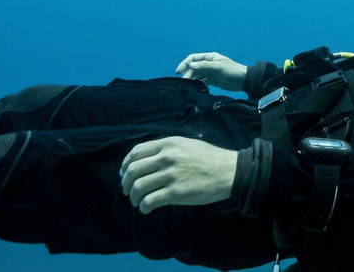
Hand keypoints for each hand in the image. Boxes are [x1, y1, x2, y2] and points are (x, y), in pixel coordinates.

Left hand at [120, 137, 237, 213]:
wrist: (229, 172)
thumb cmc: (209, 158)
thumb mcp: (187, 144)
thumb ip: (168, 149)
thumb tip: (148, 160)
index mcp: (168, 144)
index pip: (136, 152)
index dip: (126, 164)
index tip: (124, 173)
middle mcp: (167, 157)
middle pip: (133, 170)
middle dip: (126, 183)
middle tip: (128, 191)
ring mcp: (171, 175)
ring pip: (139, 187)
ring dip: (134, 197)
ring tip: (138, 202)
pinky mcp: (176, 192)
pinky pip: (150, 201)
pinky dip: (144, 207)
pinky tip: (147, 209)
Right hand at [175, 52, 246, 91]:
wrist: (243, 81)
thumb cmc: (232, 71)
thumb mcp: (219, 67)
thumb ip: (204, 66)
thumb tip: (190, 65)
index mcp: (210, 57)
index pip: (193, 58)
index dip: (185, 63)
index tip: (178, 72)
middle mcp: (208, 64)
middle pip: (193, 68)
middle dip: (188, 74)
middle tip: (185, 83)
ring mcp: (209, 72)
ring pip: (196, 75)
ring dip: (192, 80)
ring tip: (189, 87)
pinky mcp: (211, 81)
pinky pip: (201, 82)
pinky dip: (198, 84)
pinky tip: (197, 88)